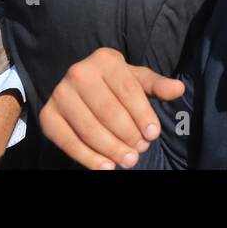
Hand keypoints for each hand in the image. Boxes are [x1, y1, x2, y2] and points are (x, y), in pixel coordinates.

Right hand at [38, 48, 184, 169]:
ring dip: (111, 149)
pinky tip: (105, 168)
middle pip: (108, 111)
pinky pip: (68, 142)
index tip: (154, 135)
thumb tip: (179, 89)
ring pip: (89, 128)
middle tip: (140, 151)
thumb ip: (156, 85)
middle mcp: (78, 73)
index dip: (143, 115)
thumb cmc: (114, 83)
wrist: (77, 85)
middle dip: (128, 135)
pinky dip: (88, 158)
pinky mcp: (47, 116)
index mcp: (104, 60)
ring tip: (128, 161)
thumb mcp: (136, 79)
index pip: (128, 91)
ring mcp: (60, 94)